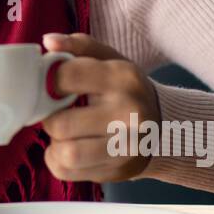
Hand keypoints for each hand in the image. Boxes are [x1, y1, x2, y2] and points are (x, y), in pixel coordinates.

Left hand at [38, 32, 163, 182]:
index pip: (66, 77)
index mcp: (122, 78)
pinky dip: (58, 160)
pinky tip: (70, 147)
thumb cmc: (127, 90)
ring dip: (55, 142)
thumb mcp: (110, 60)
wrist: (165, 128)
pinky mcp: (116, 171)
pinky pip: (66, 171)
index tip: (51, 85)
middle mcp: (128, 114)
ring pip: (65, 153)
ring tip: (64, 132)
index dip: (48, 81)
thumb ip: (78, 46)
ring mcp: (125, 148)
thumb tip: (48, 42)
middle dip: (49, 117)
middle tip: (57, 112)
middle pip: (60, 123)